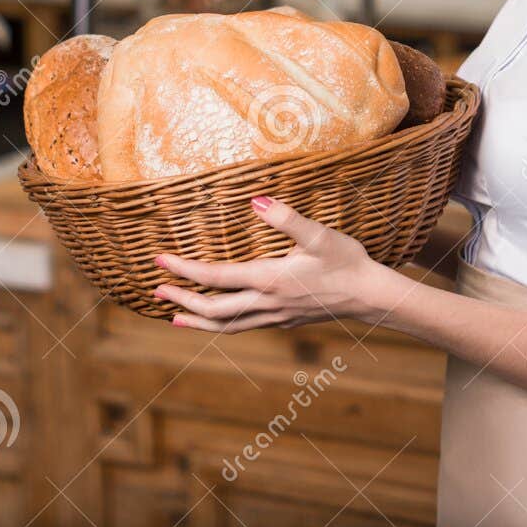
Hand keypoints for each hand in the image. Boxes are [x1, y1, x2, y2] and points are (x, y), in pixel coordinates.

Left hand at [153, 196, 392, 332]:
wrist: (370, 296)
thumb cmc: (346, 261)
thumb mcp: (318, 235)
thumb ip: (285, 218)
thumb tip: (255, 201)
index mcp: (269, 280)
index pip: (216, 277)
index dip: (184, 270)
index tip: (160, 261)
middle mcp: (267, 303)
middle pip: (213, 308)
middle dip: (182, 299)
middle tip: (156, 290)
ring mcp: (274, 316)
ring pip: (226, 325)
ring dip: (198, 320)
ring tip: (174, 316)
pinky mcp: (284, 321)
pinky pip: (243, 326)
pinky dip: (221, 325)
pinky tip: (218, 319)